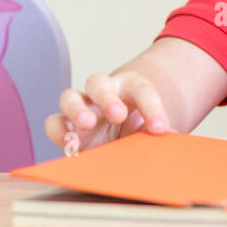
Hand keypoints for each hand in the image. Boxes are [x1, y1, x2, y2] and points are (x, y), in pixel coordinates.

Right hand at [45, 70, 175, 153]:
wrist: (125, 134)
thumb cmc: (140, 127)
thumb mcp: (151, 128)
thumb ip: (158, 132)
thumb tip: (172, 139)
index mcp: (130, 88)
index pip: (141, 90)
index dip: (152, 108)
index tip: (161, 129)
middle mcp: (102, 93)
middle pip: (97, 82)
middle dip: (107, 98)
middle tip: (118, 114)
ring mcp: (81, 108)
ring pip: (69, 97)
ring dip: (77, 110)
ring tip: (87, 125)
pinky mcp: (66, 127)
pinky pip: (54, 123)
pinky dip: (60, 132)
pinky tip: (71, 144)